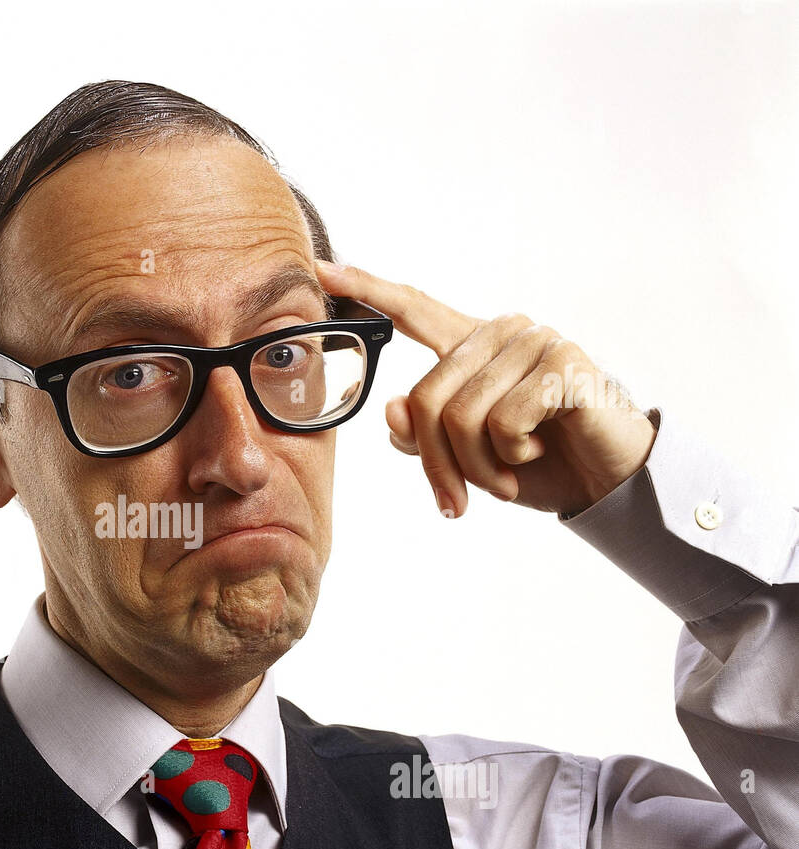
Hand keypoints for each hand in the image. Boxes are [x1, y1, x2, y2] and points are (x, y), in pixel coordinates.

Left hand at [317, 260, 656, 517]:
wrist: (607, 480)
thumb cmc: (535, 460)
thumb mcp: (467, 454)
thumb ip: (422, 433)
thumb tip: (392, 409)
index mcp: (471, 343)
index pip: (413, 309)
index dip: (367, 289)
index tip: (322, 267)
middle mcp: (500, 331)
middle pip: (426, 400)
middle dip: (437, 464)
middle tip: (458, 500)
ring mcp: (534, 341)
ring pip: (462, 417)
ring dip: (480, 468)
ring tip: (508, 475)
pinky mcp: (564, 363)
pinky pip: (505, 423)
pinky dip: (514, 455)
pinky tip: (540, 448)